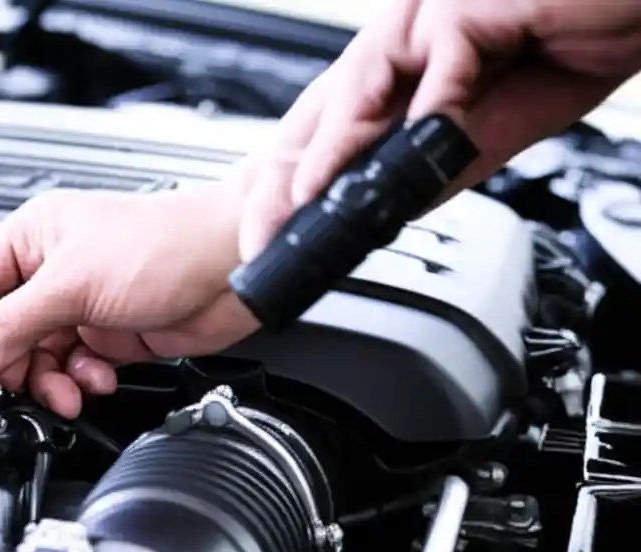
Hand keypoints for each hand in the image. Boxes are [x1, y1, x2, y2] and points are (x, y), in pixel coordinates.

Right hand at [0, 185, 258, 418]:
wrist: (232, 268)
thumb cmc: (165, 245)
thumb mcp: (72, 285)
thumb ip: (12, 325)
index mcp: (33, 238)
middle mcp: (52, 270)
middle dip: (4, 363)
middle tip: (6, 386)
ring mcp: (81, 305)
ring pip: (35, 356)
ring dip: (45, 380)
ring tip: (64, 390)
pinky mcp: (109, 335)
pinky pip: (71, 370)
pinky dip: (78, 382)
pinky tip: (96, 378)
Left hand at [239, 0, 640, 257]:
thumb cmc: (579, 31)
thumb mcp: (501, 119)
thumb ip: (447, 157)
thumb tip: (398, 205)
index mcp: (406, 59)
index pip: (331, 126)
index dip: (295, 179)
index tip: (271, 237)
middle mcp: (403, 34)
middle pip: (324, 112)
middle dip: (286, 179)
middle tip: (265, 237)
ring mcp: (425, 15)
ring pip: (358, 91)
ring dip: (329, 156)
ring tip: (308, 206)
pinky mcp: (460, 6)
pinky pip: (434, 68)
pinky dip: (416, 120)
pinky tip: (397, 164)